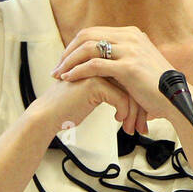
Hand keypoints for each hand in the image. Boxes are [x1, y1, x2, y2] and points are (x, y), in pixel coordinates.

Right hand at [33, 72, 148, 136]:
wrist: (47, 116)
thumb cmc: (70, 107)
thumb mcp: (98, 94)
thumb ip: (115, 89)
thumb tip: (141, 104)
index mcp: (104, 62)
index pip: (133, 79)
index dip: (140, 100)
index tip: (145, 119)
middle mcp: (102, 63)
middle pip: (134, 85)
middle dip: (141, 109)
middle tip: (142, 126)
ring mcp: (98, 71)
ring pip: (130, 92)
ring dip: (134, 114)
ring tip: (131, 129)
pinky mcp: (94, 82)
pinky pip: (121, 99)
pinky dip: (124, 112)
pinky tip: (118, 119)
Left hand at [51, 26, 178, 119]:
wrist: (176, 99)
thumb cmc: (157, 86)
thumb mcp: (140, 63)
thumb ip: (123, 56)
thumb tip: (103, 59)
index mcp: (132, 34)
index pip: (94, 32)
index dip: (75, 45)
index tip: (65, 60)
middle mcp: (131, 37)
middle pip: (87, 36)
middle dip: (68, 52)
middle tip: (57, 68)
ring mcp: (131, 50)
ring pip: (88, 48)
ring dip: (69, 62)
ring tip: (59, 75)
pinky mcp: (129, 67)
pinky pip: (94, 65)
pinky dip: (77, 71)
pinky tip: (69, 79)